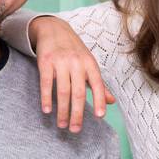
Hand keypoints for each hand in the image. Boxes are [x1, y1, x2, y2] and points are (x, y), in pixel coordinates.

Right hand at [32, 15, 114, 133]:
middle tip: (75, 129)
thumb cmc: (74, 51)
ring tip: (62, 124)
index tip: (100, 116)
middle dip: (77, 113)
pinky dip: (47, 98)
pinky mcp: (45, 62)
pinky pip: (46, 83)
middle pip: (79, 93)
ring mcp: (61, 62)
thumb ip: (99, 84)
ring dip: (62, 110)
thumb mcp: (89, 64)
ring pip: (63, 91)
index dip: (100, 100)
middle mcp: (77, 63)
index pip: (98, 85)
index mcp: (90, 64)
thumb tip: (112, 102)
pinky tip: (47, 110)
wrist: (54, 29)